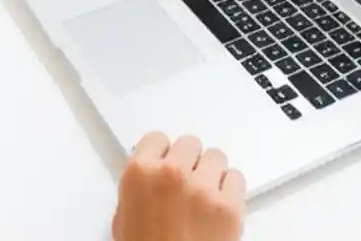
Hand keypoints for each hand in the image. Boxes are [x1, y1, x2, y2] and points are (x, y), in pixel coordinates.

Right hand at [112, 132, 245, 240]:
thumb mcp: (124, 222)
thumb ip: (138, 191)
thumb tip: (151, 179)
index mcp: (140, 175)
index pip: (157, 139)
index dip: (162, 154)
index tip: (165, 164)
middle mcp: (172, 174)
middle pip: (190, 144)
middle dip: (189, 162)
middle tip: (186, 183)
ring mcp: (204, 189)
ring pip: (216, 157)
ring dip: (211, 173)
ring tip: (204, 197)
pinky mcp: (230, 206)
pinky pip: (236, 178)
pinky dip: (230, 190)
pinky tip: (218, 207)